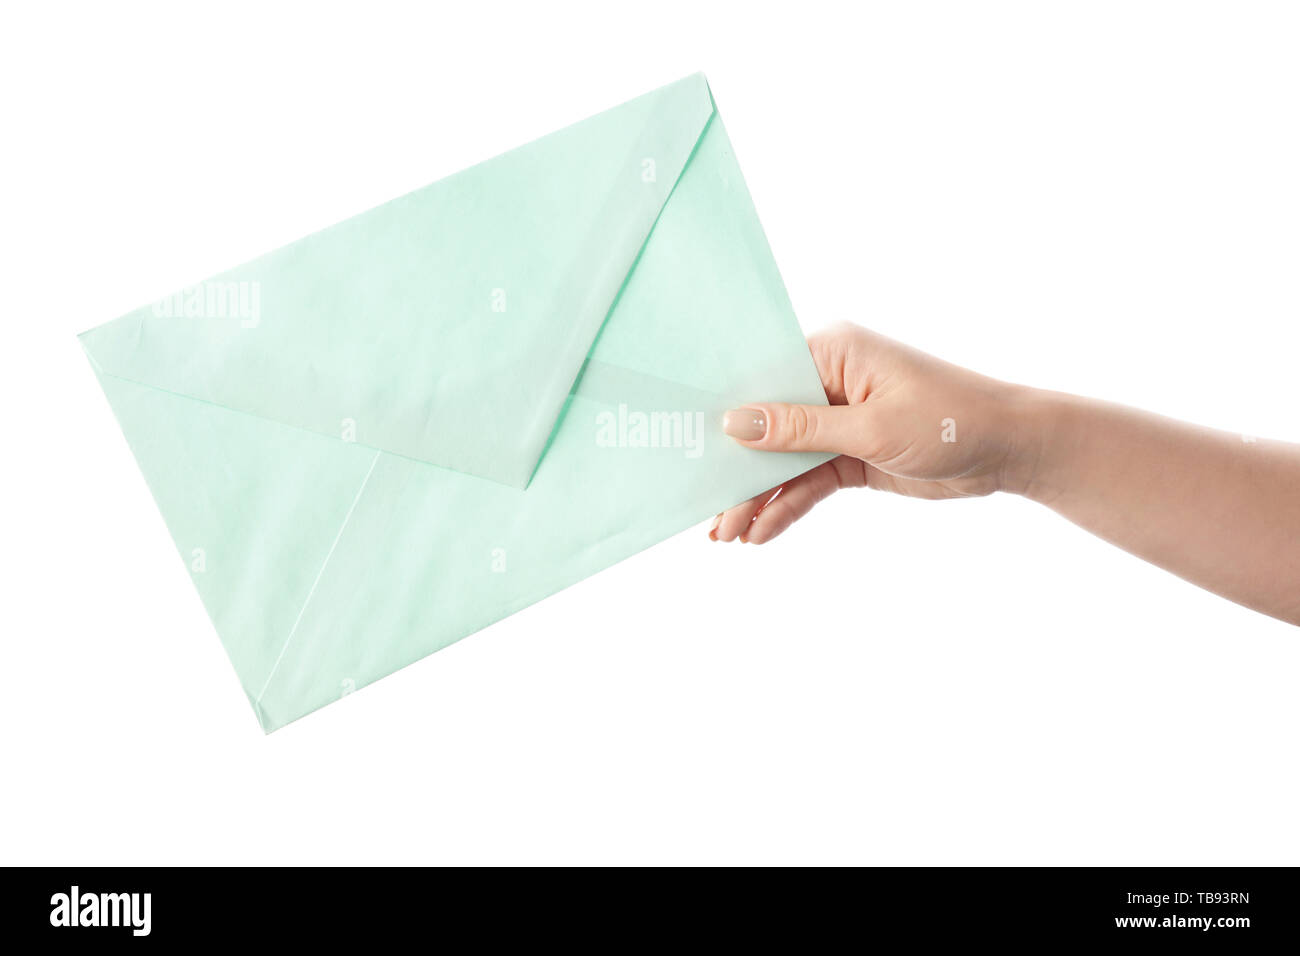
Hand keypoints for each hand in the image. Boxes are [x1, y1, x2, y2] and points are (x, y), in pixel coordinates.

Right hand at [711, 323, 1031, 543]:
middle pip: (768, 428)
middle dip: (740, 473)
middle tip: (711, 517)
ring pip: (785, 461)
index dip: (727, 421)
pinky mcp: (852, 454)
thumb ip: (800, 430)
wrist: (1011, 449)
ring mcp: (840, 420)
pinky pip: (809, 480)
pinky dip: (788, 505)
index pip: (764, 382)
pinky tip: (763, 533)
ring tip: (728, 536)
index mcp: (833, 352)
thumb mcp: (871, 427)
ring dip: (759, 497)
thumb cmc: (950, 419)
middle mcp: (830, 381)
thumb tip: (734, 422)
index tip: (691, 456)